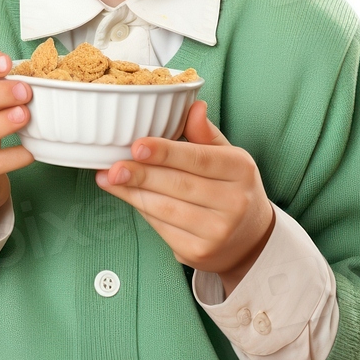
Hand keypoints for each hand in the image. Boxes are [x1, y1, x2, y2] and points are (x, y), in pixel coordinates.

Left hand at [95, 100, 274, 295]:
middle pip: (178, 185)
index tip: (137, 146)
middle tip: (114, 166)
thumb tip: (193, 106)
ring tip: (110, 178)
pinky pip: (161, 227)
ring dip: (132, 192)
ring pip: (165, 208)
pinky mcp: (198, 252)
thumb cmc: (232, 189)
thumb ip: (205, 134)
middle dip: (141, 174)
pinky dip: (141, 209)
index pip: (199, 159)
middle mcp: (234, 202)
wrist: (249, 240)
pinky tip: (127, 195)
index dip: (165, 153)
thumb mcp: (228, 157)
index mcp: (240, 170)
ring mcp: (217, 231)